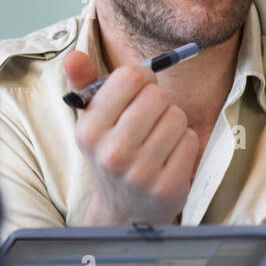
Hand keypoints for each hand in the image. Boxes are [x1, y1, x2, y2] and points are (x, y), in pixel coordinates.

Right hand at [65, 51, 198, 225]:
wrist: (125, 210)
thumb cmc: (112, 151)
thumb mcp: (92, 120)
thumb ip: (84, 84)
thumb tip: (74, 56)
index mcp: (89, 130)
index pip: (130, 77)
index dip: (143, 77)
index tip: (140, 89)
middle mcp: (112, 153)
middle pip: (157, 95)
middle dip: (159, 102)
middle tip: (150, 118)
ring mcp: (140, 173)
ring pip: (177, 116)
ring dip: (174, 122)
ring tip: (158, 139)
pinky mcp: (167, 187)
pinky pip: (191, 140)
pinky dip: (185, 143)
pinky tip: (169, 156)